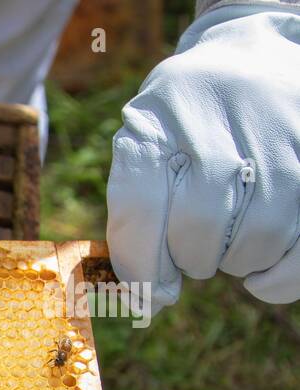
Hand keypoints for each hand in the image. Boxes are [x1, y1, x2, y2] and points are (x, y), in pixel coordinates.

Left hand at [106, 6, 299, 315]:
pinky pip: (298, 252)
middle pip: (200, 231)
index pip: (141, 211)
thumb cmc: (182, 124)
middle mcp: (220, 127)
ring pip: (255, 243)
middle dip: (190, 258)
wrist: (251, 62)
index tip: (147, 289)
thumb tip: (151, 299)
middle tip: (193, 246)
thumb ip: (134, 216)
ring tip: (228, 239)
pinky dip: (277, 279)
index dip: (140, 265)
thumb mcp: (141, 146)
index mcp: (158, 124)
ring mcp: (279, 144)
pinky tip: (260, 274)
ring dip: (235, 262)